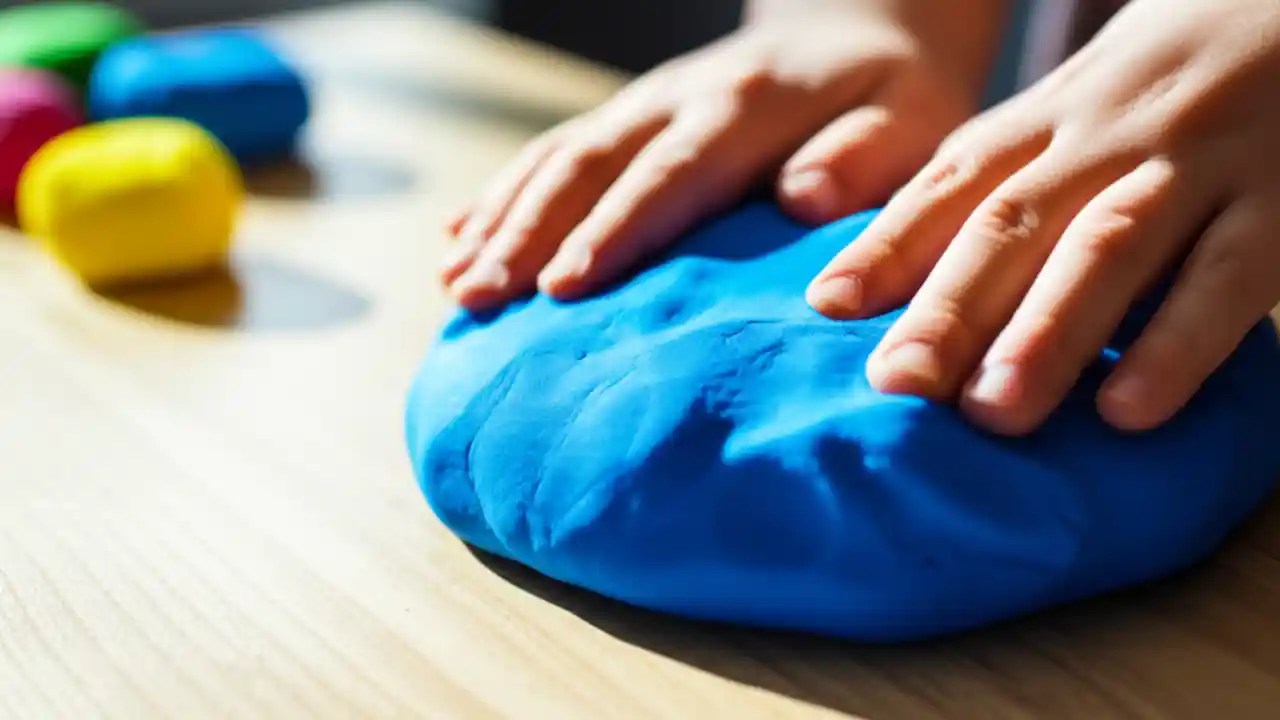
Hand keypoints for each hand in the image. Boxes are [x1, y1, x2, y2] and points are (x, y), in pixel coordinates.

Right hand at [442, 0, 1003, 309]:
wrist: (858, 31)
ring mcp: (645, 103)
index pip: (670, 174)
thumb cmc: (894, 101)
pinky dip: (501, 196)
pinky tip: (459, 239)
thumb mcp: (913, 121)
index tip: (562, 287)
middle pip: (589, 164)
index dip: (614, 229)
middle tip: (478, 299)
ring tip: (456, 285)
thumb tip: (805, 196)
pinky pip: (552, 150)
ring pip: (557, 157)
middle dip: (528, 233)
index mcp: (748, 105)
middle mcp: (680, 97)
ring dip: (501, 219)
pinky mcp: (627, 116)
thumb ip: (869, 157)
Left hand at [809, 0, 1279, 434]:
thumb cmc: (1166, 90)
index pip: (954, 182)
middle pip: (1012, 221)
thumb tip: (902, 286)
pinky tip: (1126, 411)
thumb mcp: (1078, 114)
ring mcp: (1197, 164)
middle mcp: (1108, 137)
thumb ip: (1009, 184)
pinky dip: (1176, 344)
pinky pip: (1228, 278)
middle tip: (895, 384)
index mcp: (1049, 120)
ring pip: (1106, 246)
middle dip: (948, 306)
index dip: (889, 243)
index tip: (828, 306)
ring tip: (991, 412)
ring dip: (1044, 330)